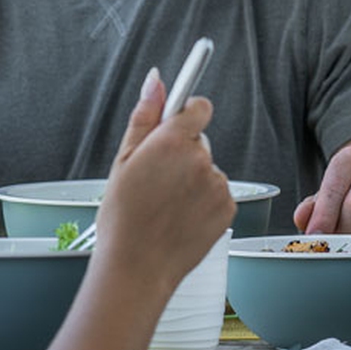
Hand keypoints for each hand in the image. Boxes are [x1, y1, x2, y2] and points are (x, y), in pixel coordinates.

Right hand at [96, 69, 235, 279]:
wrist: (137, 268)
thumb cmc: (123, 219)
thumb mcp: (122, 162)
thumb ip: (144, 116)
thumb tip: (155, 81)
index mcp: (170, 142)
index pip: (198, 107)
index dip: (187, 114)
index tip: (180, 120)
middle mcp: (200, 159)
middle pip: (199, 142)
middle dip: (182, 154)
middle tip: (156, 180)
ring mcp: (217, 184)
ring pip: (207, 169)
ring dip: (192, 180)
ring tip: (166, 205)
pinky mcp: (228, 206)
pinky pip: (217, 192)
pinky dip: (203, 201)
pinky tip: (181, 217)